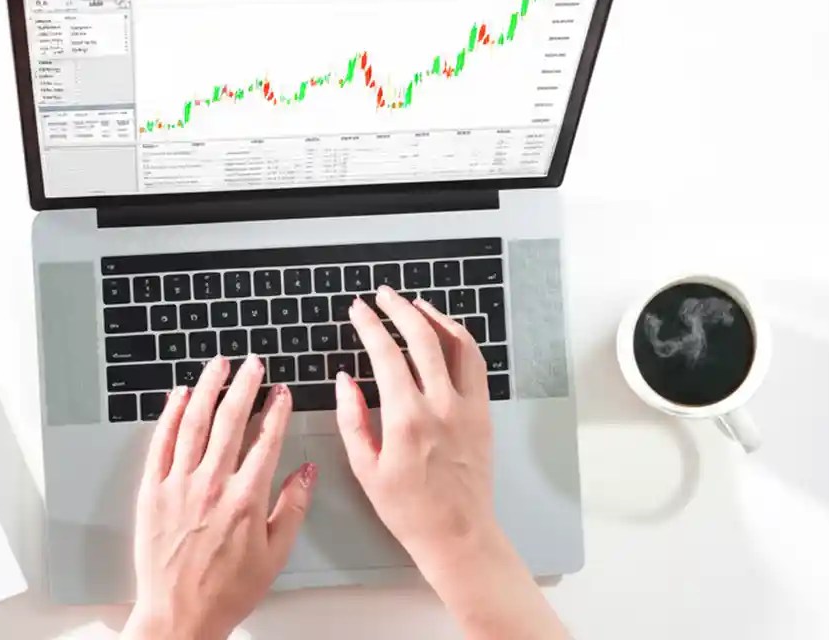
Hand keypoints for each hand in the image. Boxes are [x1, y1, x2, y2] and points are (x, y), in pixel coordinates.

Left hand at [123, 355, 315, 639]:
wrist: (179, 616)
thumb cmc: (227, 591)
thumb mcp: (275, 554)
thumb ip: (293, 507)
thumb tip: (307, 472)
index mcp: (245, 499)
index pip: (265, 440)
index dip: (276, 410)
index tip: (281, 392)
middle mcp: (211, 485)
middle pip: (229, 421)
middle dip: (244, 386)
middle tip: (253, 365)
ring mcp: (178, 486)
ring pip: (193, 423)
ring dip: (207, 388)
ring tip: (218, 366)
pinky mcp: (152, 492)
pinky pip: (160, 444)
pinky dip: (169, 415)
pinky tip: (178, 397)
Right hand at [336, 286, 568, 639]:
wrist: (457, 533)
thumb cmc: (407, 508)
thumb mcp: (365, 468)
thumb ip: (352, 418)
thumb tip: (345, 380)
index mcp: (406, 419)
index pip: (386, 355)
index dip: (370, 326)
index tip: (358, 310)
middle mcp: (440, 405)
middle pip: (422, 337)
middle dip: (400, 308)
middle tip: (384, 295)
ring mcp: (467, 406)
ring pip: (457, 343)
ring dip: (435, 316)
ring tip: (415, 304)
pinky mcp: (483, 413)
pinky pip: (475, 363)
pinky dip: (460, 339)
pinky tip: (445, 332)